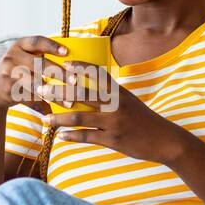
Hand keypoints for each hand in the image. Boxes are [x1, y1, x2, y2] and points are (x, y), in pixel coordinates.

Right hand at [0, 35, 69, 113]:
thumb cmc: (17, 73)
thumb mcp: (24, 59)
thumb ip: (42, 59)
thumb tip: (75, 67)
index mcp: (20, 45)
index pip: (37, 42)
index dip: (52, 46)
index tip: (66, 52)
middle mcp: (13, 56)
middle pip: (40, 64)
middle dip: (59, 73)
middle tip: (75, 81)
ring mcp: (8, 72)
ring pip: (36, 83)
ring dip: (55, 94)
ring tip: (70, 101)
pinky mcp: (8, 89)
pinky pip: (29, 96)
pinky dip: (44, 103)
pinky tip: (55, 108)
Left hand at [38, 64, 191, 165]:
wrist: (164, 139)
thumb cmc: (143, 119)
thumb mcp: (129, 100)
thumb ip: (110, 94)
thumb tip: (87, 86)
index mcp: (119, 92)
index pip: (97, 74)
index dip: (80, 68)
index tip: (64, 64)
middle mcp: (115, 104)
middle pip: (82, 94)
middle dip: (58, 91)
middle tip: (40, 90)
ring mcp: (114, 122)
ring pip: (80, 118)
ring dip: (59, 118)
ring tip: (45, 119)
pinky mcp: (113, 140)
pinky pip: (88, 137)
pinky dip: (72, 136)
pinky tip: (61, 136)